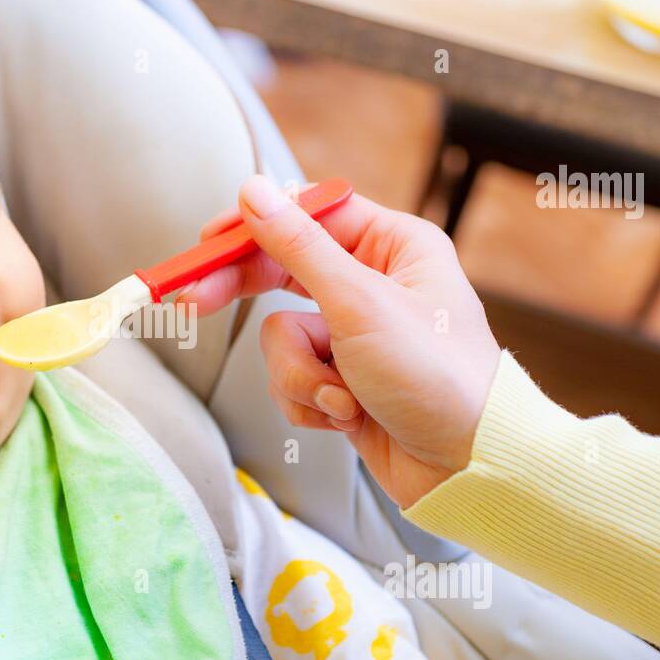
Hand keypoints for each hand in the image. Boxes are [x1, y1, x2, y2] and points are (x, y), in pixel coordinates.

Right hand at [176, 175, 500, 507]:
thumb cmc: (437, 378)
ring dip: (301, 374)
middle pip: (281, 273)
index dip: (254, 226)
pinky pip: (292, 378)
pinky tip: (346, 417)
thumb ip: (297, 247)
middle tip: (192, 303)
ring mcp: (355, 337)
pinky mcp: (342, 382)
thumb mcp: (359, 304)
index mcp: (394, 246)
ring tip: (340, 398)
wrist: (467, 468)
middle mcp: (375, 284)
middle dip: (247, 299)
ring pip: (281, 337)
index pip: (308, 215)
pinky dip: (310, 402)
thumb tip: (254, 191)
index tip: (207, 242)